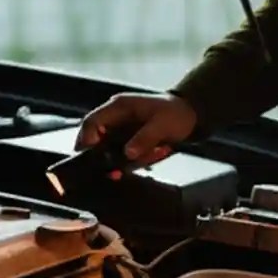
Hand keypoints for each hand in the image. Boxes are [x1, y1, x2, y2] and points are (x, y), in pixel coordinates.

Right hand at [76, 92, 197, 169]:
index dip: (87, 140)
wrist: (190, 115)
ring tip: (154, 154)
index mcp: (119, 107)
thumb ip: (145, 138)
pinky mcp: (126, 141)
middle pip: (95, 140)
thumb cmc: (175, 114)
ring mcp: (120, 130)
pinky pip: (122, 156)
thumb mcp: (162, 125)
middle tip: (117, 171)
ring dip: (126, 160)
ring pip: (109, 152)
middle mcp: (115, 118)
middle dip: (106, 157)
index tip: (95, 158)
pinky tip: (156, 154)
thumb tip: (127, 153)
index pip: (91, 122)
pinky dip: (135, 161)